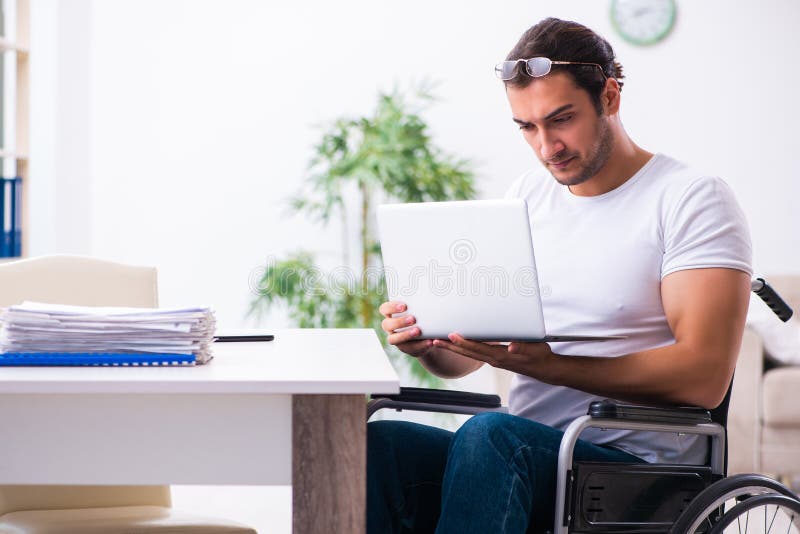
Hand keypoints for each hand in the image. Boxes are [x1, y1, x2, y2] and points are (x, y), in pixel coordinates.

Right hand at [379, 301, 433, 357]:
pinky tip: (430, 341)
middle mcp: (390, 326)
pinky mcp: (405, 348)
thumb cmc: (421, 316)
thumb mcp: (420, 309)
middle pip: (387, 324)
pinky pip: (409, 348)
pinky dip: (420, 345)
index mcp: (391, 314)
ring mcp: (395, 338)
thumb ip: (419, 304)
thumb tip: (431, 292)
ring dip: (405, 335)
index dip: (391, 307)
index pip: (384, 309)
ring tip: (418, 331)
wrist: (426, 333)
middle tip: (413, 319)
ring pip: (393, 339)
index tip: (404, 306)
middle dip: (399, 321)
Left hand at [433, 333, 556, 378]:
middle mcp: (494, 359)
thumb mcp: (535, 349)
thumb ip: (523, 347)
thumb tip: (512, 346)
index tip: (451, 335)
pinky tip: (458, 344)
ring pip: (470, 354)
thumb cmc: (540, 357)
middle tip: (434, 340)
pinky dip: (464, 349)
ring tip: (439, 342)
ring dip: (454, 348)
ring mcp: (494, 360)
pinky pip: (476, 354)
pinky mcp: (495, 359)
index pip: (478, 348)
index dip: (464, 342)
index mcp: (501, 356)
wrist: (544, 369)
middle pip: (468, 352)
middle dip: (451, 346)